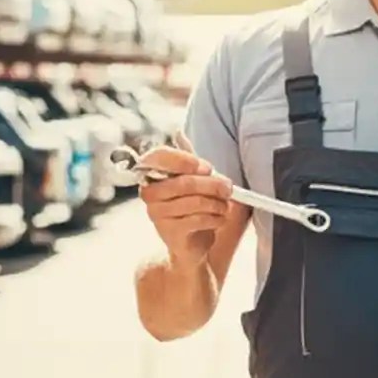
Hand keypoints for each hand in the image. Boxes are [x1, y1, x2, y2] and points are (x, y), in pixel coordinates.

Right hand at [138, 134, 233, 268]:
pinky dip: (215, 218)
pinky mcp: (168, 232)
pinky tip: (218, 219)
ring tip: (224, 206)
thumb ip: (188, 159)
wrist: (192, 244)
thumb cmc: (193, 207)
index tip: (207, 167)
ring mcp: (156, 213)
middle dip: (213, 185)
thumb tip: (177, 133)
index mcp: (152, 173)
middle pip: (183, 182)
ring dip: (217, 203)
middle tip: (228, 188)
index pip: (158, 156)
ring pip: (194, 202)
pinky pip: (197, 220)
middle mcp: (149, 192)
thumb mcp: (193, 178)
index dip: (183, 160)